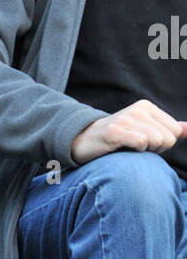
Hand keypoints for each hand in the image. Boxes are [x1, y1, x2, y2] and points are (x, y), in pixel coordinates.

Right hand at [71, 99, 186, 165]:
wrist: (83, 140)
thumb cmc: (117, 138)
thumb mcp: (145, 129)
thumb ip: (169, 129)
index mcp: (147, 107)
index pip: (175, 132)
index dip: (162, 144)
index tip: (144, 142)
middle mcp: (138, 110)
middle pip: (168, 139)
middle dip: (155, 149)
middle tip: (135, 147)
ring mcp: (126, 119)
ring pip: (156, 141)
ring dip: (144, 151)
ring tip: (128, 148)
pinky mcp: (114, 131)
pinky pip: (140, 143)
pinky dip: (135, 150)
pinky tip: (122, 148)